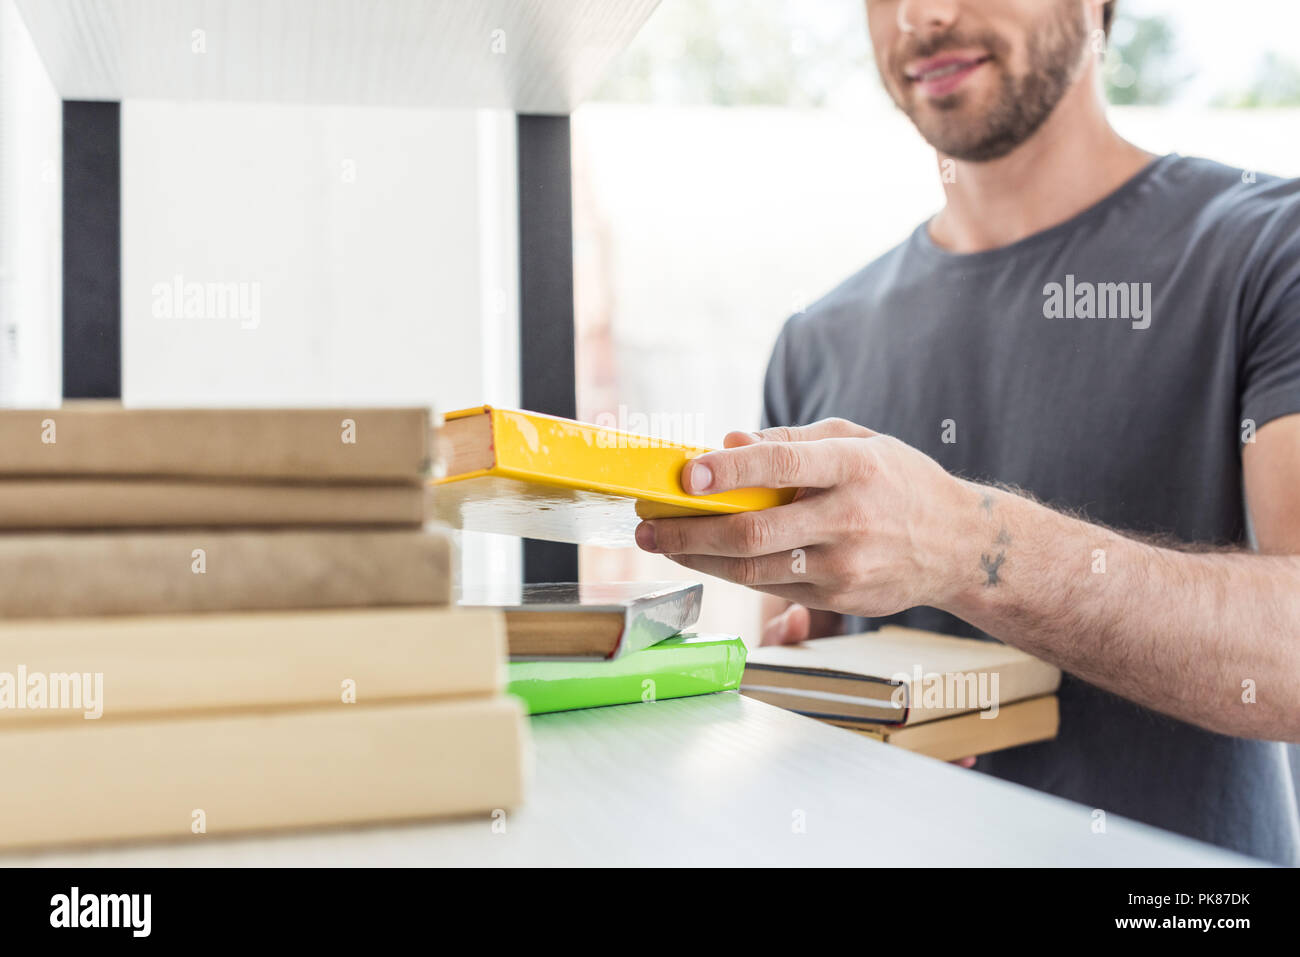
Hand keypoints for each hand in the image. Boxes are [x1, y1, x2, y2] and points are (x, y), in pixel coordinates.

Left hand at [634, 419, 981, 618]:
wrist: (958, 545)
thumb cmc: (898, 482)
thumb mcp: (856, 441)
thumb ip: (791, 439)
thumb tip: (725, 445)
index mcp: (855, 467)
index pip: (782, 465)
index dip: (729, 472)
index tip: (686, 473)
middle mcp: (850, 520)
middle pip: (754, 532)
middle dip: (689, 531)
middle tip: (648, 524)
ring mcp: (844, 567)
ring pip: (753, 569)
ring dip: (697, 557)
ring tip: (661, 542)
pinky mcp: (840, 599)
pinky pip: (771, 587)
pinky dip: (731, 572)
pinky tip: (705, 558)